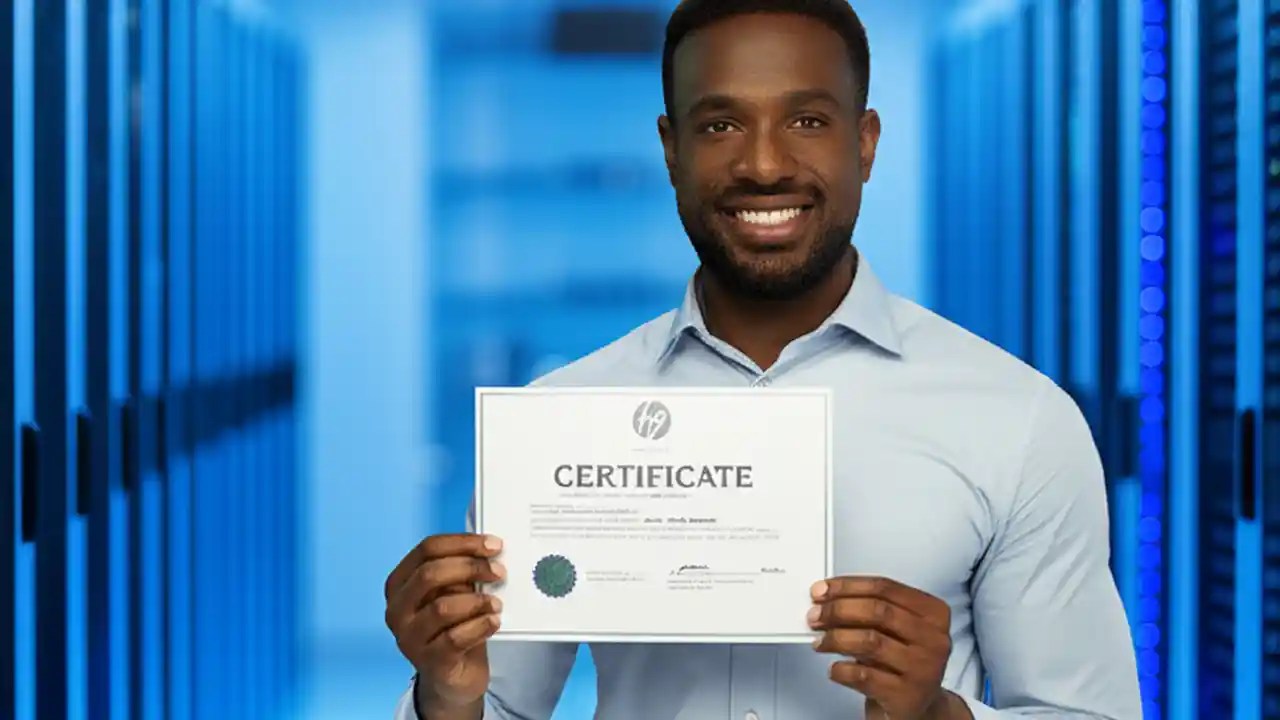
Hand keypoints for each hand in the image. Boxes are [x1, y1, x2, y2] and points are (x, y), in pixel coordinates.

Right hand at [384, 533, 507, 712]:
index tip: (493, 545)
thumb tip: (488, 549)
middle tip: (498, 571)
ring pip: (442, 607)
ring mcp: (409, 638)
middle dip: (470, 568)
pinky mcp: (428, 662)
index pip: (426, 549)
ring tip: (496, 604)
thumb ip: (461, 572)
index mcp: (400, 584)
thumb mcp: (454, 594)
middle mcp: (397, 610)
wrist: (453, 677)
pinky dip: (479, 626)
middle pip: (429, 574)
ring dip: (476, 601)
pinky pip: (455, 638)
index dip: (462, 543)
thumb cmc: (453, 627)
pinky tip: (493, 622)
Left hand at [808, 576, 969, 719]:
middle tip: (814, 616)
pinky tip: (834, 669)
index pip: (885, 588)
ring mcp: (924, 668)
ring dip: (835, 639)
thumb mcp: (894, 629)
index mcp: (934, 613)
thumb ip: (868, 608)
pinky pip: (865, 676)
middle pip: (877, 611)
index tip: (820, 590)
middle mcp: (934, 639)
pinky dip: (842, 670)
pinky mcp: (908, 696)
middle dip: (838, 610)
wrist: (917, 704)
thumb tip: (826, 598)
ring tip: (819, 643)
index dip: (847, 586)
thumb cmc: (900, 659)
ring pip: (870, 641)